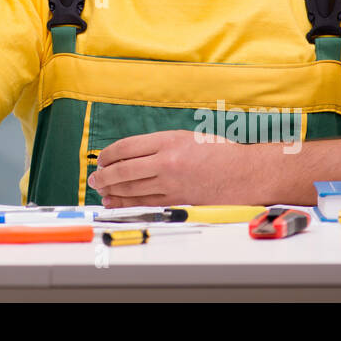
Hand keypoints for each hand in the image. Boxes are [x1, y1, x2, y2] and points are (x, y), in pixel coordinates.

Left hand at [87, 129, 250, 205]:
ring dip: (112, 190)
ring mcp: (172, 184)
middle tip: (94, 177)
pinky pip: (146, 203)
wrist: (246, 174)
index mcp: (168, 141)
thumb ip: (159, 145)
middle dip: (104, 175)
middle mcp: (167, 162)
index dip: (108, 154)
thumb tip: (129, 154)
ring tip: (101, 190)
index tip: (101, 158)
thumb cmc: (219, 153)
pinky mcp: (178, 201)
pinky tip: (117, 202)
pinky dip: (128, 203)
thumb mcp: (187, 137)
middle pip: (124, 169)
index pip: (126, 147)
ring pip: (132, 188)